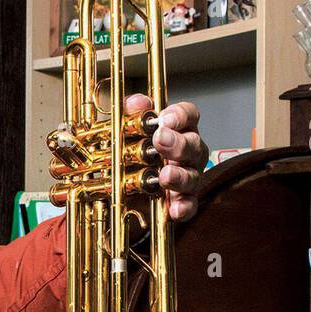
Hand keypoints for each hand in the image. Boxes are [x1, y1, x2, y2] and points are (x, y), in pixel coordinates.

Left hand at [124, 94, 208, 221]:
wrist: (117, 190)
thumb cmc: (126, 153)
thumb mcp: (119, 130)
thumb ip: (128, 114)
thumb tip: (137, 102)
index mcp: (175, 130)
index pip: (188, 116)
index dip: (180, 115)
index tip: (165, 118)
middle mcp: (185, 152)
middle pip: (193, 144)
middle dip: (178, 143)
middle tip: (160, 140)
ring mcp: (186, 177)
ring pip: (193, 175)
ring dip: (180, 175)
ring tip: (165, 175)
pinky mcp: (180, 201)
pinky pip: (190, 205)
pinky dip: (184, 207)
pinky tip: (174, 209)